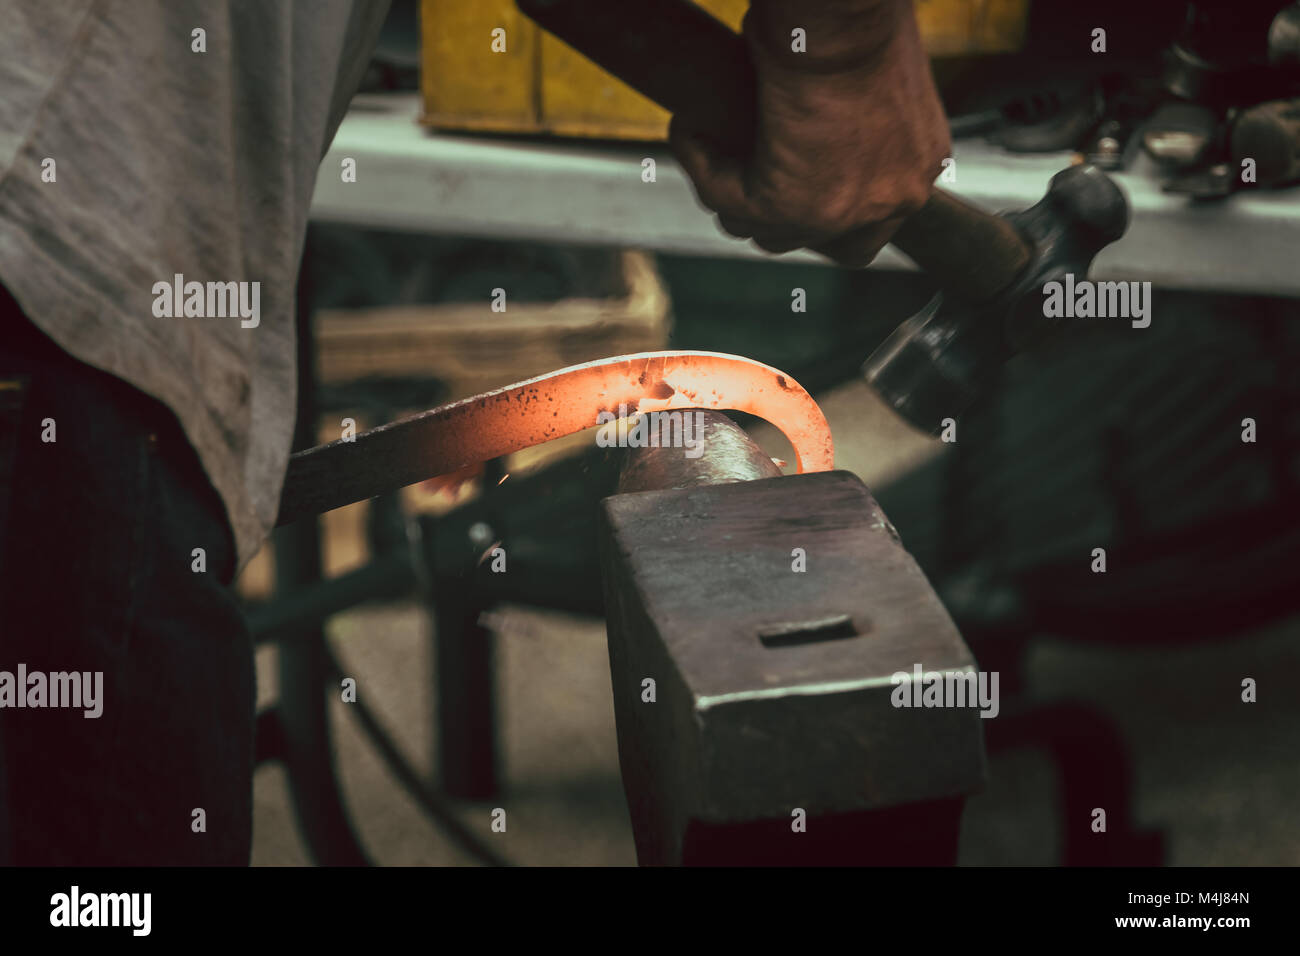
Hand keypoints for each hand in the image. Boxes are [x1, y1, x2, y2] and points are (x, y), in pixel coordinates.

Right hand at [669, 0, 949, 266]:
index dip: (821, 213)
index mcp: (915, 169)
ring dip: (732, 194)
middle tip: (743, 177)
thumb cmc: (859, 20)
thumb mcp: (873, 80)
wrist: (841, 13)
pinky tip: (691, 131)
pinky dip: (703, 167)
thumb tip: (804, 130)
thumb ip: (854, 122)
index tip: (788, 180)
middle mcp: (889, 201)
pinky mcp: (789, 206)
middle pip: (817, 241)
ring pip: (766, 231)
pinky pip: (728, 200)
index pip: (866, 227)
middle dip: (777, 219)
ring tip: (711, 149)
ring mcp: (840, 213)